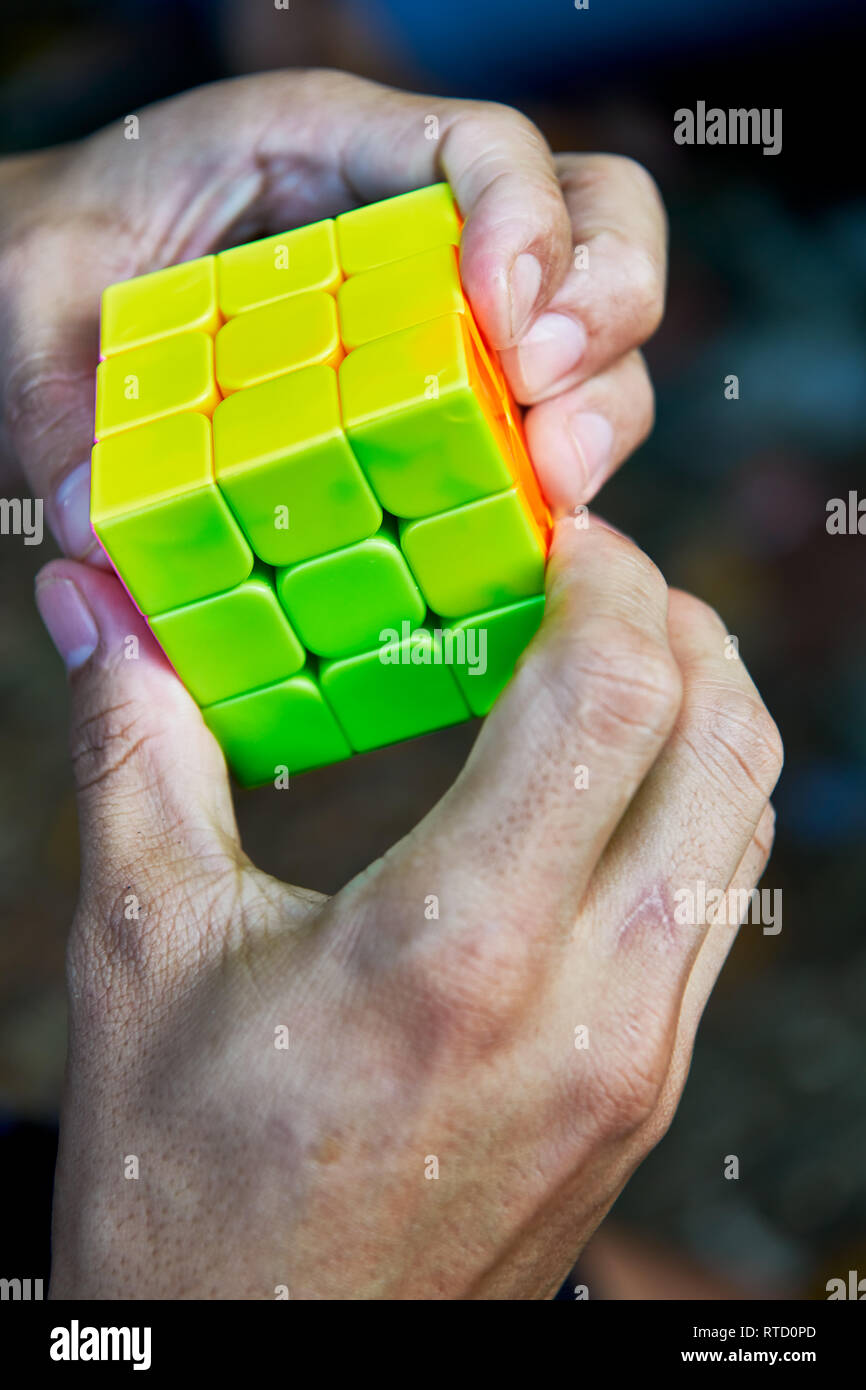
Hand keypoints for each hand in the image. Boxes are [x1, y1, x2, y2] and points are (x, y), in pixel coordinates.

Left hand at [0, 68, 664, 555]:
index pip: (485, 148)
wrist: (57, 302)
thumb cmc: (55, 270)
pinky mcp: (446, 409)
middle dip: (604, 312)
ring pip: (592, 336)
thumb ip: (58, 400)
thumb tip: (97, 518)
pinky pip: (537, 430)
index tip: (508, 322)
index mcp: (330, 152)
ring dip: (600, 411)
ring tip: (555, 487)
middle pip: (595, 225)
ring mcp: (445, 323)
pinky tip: (528, 536)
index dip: (528, 223)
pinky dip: (555, 482)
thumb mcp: (32, 304)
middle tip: (550, 409)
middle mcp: (417, 231)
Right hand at [40, 518, 781, 1298]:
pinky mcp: (648, 1094)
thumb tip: (97, 608)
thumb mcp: (142, 956)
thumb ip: (137, 753)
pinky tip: (611, 787)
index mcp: (457, 948)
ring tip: (613, 659)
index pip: (612, 697)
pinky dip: (696, 803)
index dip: (606, 580)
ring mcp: (639, 1058)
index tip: (558, 536)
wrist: (267, 1371)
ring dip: (702, 708)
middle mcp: (586, 1002)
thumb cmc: (186, 1190)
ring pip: (742, 819)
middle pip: (721, 737)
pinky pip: (719, 903)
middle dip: (677, 621)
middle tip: (595, 578)